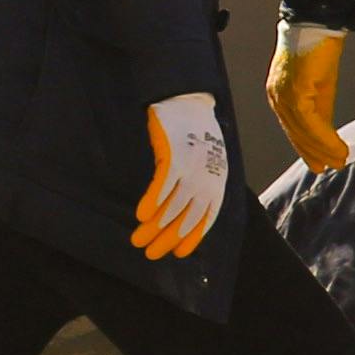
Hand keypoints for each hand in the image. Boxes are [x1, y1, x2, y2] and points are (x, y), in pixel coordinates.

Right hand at [129, 93, 229, 261]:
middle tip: (149, 254)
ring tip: (137, 240)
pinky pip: (164, 184)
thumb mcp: (202, 160)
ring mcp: (192, 166)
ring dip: (155, 226)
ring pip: (174, 205)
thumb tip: (182, 207)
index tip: (178, 254)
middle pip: (188, 216)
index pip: (207, 217)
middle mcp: (208, 177)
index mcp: (217, 180)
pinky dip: (153, 201)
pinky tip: (141, 215)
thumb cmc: (192, 132)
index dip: (192, 237)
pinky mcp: (175, 154)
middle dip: (168, 238)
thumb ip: (197, 182)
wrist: (187, 100)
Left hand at [264, 23, 351, 175]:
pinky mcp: (295, 90)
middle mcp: (277, 97)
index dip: (306, 148)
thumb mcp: (320, 87)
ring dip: (323, 148)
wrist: (317, 24)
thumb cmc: (318, 51)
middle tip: (332, 166)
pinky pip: (309, 121)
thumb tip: (327, 134)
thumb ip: (320, 110)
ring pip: (303, 130)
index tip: (319, 164)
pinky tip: (338, 146)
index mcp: (279, 96)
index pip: (292, 128)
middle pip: (295, 133)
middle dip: (314, 152)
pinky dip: (324, 137)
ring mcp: (283, 94)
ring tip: (340, 159)